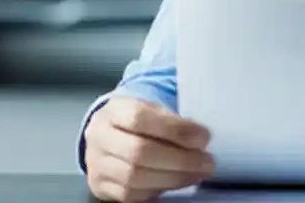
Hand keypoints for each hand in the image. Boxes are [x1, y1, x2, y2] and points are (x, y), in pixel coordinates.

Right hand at [84, 96, 215, 201]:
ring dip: (173, 178)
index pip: (140, 117)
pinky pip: (131, 194)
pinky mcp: (101, 187)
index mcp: (113, 110)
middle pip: (139, 152)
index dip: (175, 129)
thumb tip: (200, 138)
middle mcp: (100, 137)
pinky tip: (176, 183)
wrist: (106, 138)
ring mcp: (97, 164)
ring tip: (197, 174)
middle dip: (180, 160)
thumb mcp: (151, 110)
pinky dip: (158, 190)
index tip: (203, 137)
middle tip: (207, 162)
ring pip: (135, 177)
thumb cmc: (136, 124)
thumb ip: (171, 120)